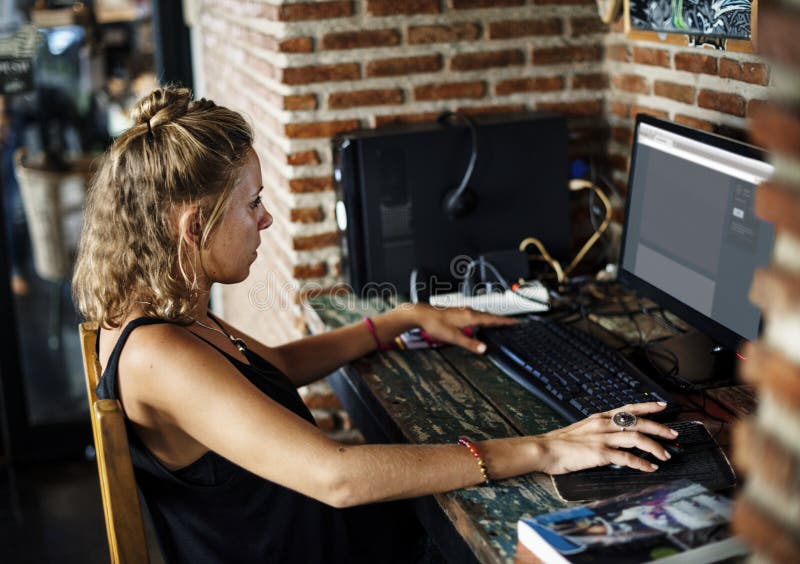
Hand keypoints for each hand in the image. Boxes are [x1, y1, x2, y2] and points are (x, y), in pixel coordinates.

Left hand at [408, 302, 515, 353]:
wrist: (422, 314)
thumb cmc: (435, 324)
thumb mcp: (453, 337)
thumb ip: (470, 343)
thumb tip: (484, 349)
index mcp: (471, 317)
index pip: (493, 319)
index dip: (505, 321)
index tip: (516, 322)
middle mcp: (469, 312)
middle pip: (490, 316)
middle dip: (502, 320)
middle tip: (512, 323)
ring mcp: (464, 311)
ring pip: (483, 315)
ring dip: (493, 319)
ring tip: (500, 323)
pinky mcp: (459, 312)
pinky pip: (476, 314)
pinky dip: (483, 318)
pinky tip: (480, 322)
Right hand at [534, 402, 678, 473]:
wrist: (545, 449)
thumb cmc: (561, 442)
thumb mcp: (582, 429)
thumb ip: (599, 429)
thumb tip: (614, 435)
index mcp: (600, 417)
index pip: (629, 408)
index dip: (648, 406)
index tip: (663, 405)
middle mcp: (604, 424)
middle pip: (639, 422)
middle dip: (659, 428)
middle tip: (673, 435)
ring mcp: (602, 438)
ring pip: (637, 438)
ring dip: (655, 447)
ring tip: (666, 455)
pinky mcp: (600, 453)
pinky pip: (626, 457)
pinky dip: (641, 463)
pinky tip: (650, 468)